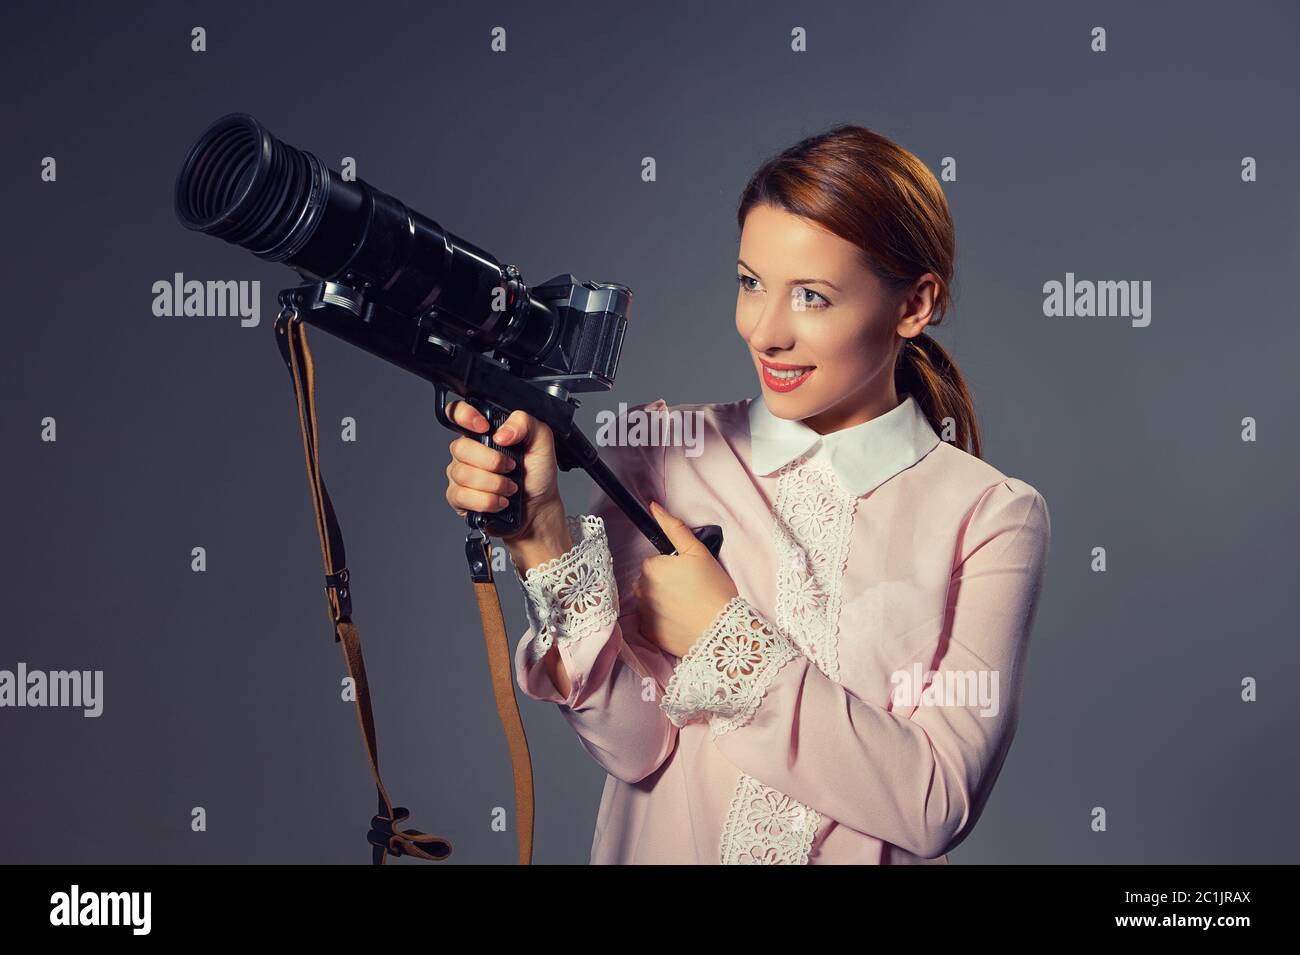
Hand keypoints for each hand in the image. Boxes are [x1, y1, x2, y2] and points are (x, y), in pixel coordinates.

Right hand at [443, 400, 562, 541]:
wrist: (538, 507)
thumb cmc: (538, 474)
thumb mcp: (542, 441)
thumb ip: (525, 423)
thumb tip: (501, 433)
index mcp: (484, 432)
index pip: (457, 413)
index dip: (464, 415)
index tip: (484, 428)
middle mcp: (468, 451)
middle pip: (460, 448)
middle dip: (492, 462)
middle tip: (511, 468)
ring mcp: (460, 475)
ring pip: (462, 473)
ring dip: (494, 484)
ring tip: (510, 488)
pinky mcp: (458, 498)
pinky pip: (461, 495)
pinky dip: (487, 500)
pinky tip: (500, 501)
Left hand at [633, 501, 738, 657]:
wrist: (723, 629)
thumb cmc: (714, 589)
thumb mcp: (698, 552)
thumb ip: (674, 528)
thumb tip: (654, 507)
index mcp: (651, 567)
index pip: (654, 562)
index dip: (672, 568)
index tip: (689, 576)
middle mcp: (641, 590)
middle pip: (649, 581)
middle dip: (664, 584)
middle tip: (690, 591)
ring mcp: (644, 613)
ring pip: (649, 601)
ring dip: (661, 602)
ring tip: (686, 606)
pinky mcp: (649, 633)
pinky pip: (650, 622)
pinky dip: (662, 621)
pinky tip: (680, 620)